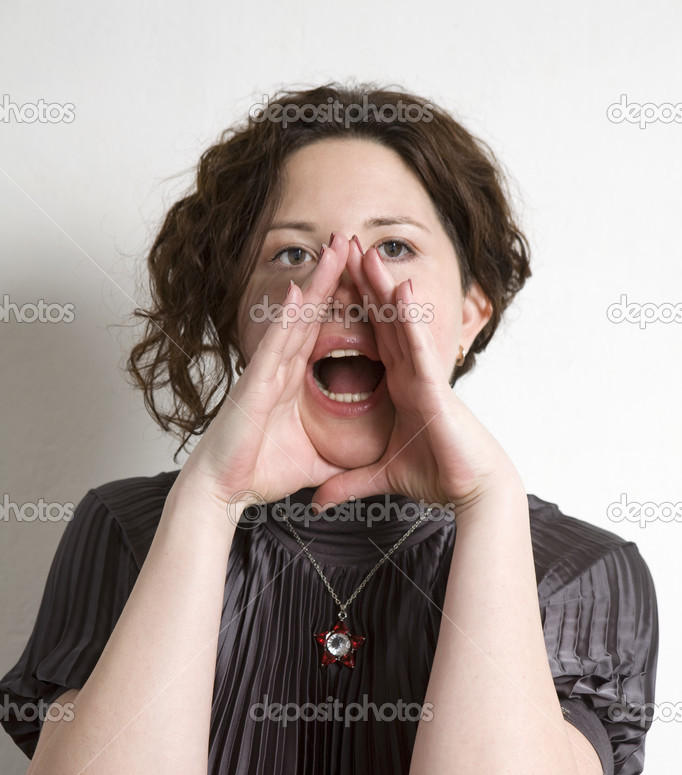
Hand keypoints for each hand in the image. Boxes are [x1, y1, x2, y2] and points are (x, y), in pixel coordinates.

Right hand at [179, 234, 354, 513]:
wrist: (223, 491)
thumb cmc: (257, 474)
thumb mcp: (313, 461)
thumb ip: (338, 453)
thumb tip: (365, 461)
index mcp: (291, 383)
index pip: (321, 335)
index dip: (340, 305)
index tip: (362, 279)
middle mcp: (278, 370)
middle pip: (310, 315)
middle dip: (331, 278)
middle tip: (350, 242)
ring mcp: (265, 373)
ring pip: (295, 319)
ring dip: (315, 283)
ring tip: (335, 249)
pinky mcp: (254, 384)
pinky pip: (274, 345)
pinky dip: (285, 318)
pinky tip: (299, 290)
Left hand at [312, 236, 521, 511]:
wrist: (472, 491)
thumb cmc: (439, 477)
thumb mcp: (379, 478)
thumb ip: (347, 484)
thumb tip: (317, 503)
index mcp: (400, 388)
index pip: (373, 340)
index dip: (356, 310)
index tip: (334, 282)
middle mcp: (412, 375)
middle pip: (384, 321)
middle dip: (366, 285)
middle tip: (346, 249)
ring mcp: (425, 377)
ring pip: (401, 325)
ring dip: (384, 288)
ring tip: (366, 252)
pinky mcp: (435, 388)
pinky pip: (418, 348)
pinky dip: (409, 319)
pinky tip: (400, 289)